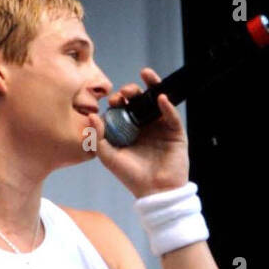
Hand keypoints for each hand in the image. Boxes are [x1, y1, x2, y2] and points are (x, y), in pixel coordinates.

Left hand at [85, 68, 189, 197]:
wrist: (155, 192)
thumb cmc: (131, 177)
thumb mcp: (108, 156)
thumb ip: (98, 136)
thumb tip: (91, 115)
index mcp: (129, 129)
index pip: (124, 107)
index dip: (119, 99)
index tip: (115, 99)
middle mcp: (145, 126)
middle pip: (140, 100)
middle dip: (133, 90)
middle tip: (127, 92)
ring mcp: (161, 128)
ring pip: (158, 102)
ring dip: (153, 86)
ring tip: (147, 76)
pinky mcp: (176, 134)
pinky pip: (173, 116)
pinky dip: (168, 106)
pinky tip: (161, 99)